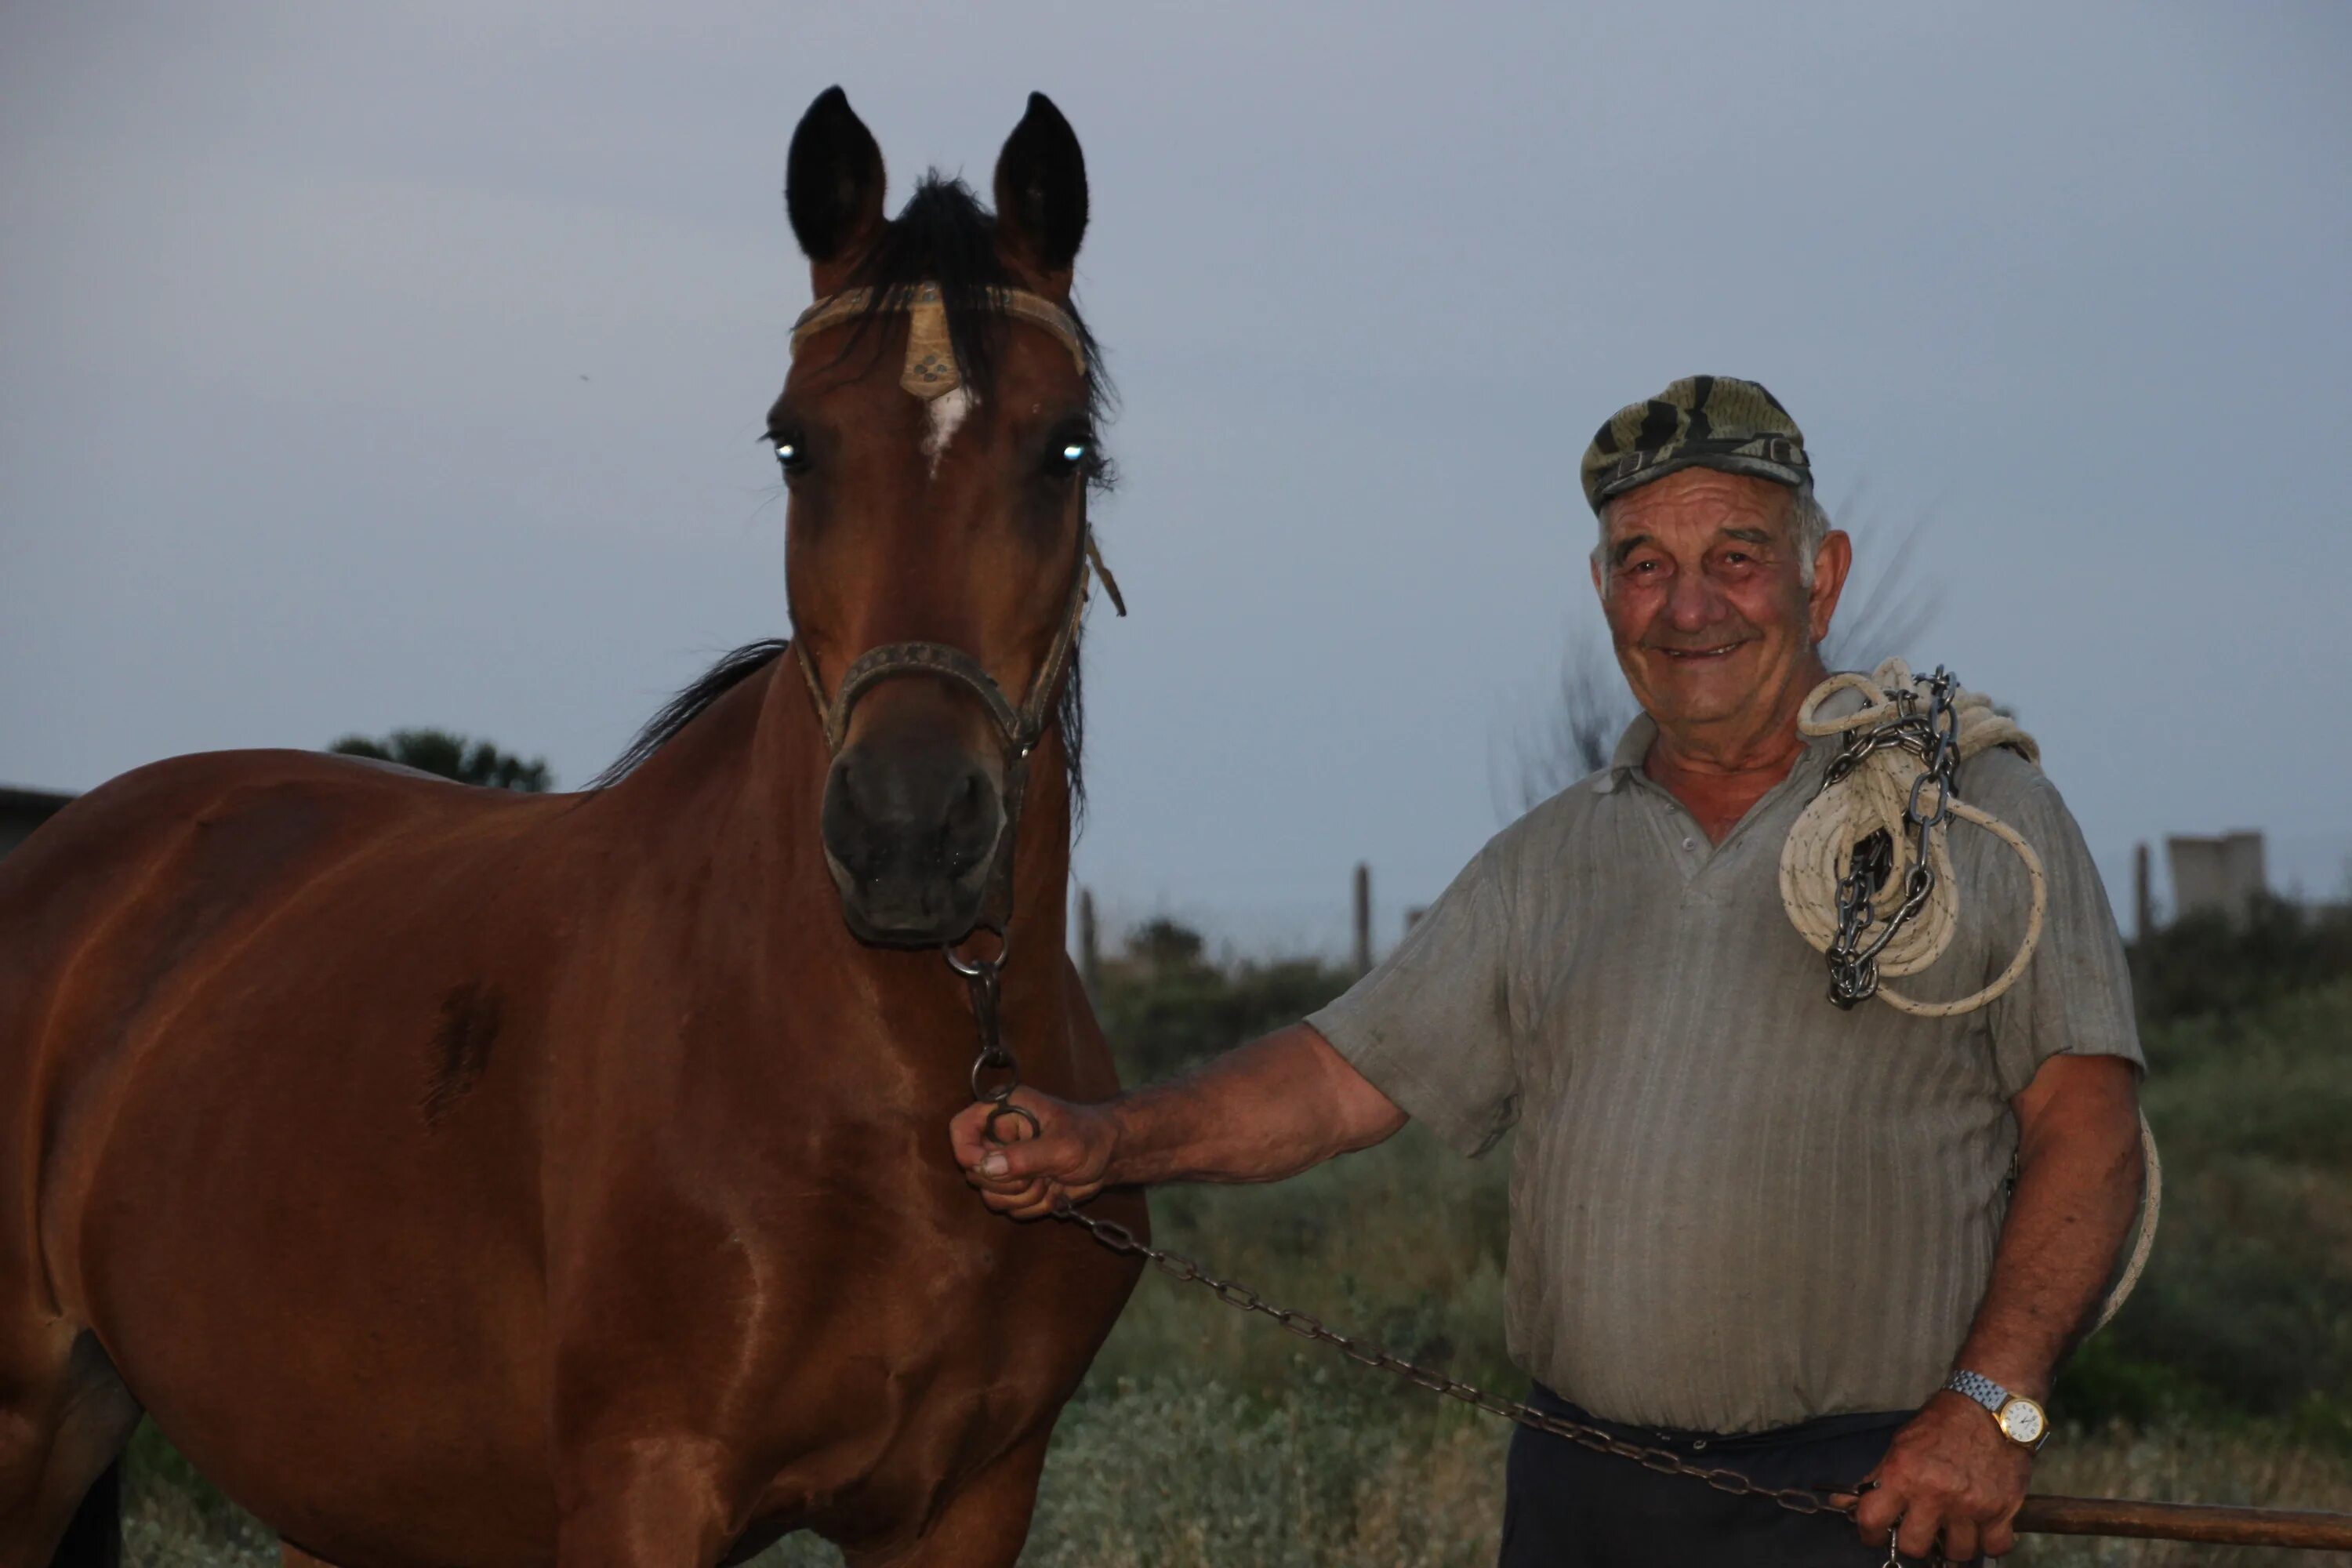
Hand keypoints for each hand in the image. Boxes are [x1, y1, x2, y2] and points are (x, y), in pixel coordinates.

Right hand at [947, 1089, 1116, 1219]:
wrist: (1110, 1156)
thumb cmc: (1089, 1137)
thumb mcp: (1062, 1145)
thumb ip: (1024, 1156)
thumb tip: (986, 1166)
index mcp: (1003, 1111)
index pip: (961, 1129)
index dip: (967, 1152)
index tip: (989, 1167)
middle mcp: (998, 1137)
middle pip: (974, 1171)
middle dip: (1009, 1182)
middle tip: (1039, 1174)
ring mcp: (1005, 1165)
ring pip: (991, 1196)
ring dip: (1024, 1197)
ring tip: (1049, 1181)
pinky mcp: (1015, 1187)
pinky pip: (1009, 1209)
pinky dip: (1033, 1206)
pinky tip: (1052, 1191)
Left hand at [1846, 1391, 2033, 1559]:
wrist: (1989, 1406)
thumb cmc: (1941, 1424)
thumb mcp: (1901, 1444)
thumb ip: (1879, 1477)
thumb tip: (1845, 1502)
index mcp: (1904, 1474)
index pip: (1872, 1520)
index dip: (1869, 1533)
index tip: (1876, 1535)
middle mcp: (1936, 1495)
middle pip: (1914, 1547)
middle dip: (1913, 1542)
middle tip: (1919, 1530)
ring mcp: (1971, 1506)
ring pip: (1958, 1553)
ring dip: (1953, 1544)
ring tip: (1952, 1528)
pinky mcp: (2002, 1511)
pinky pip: (1994, 1548)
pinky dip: (1988, 1542)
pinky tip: (1981, 1528)